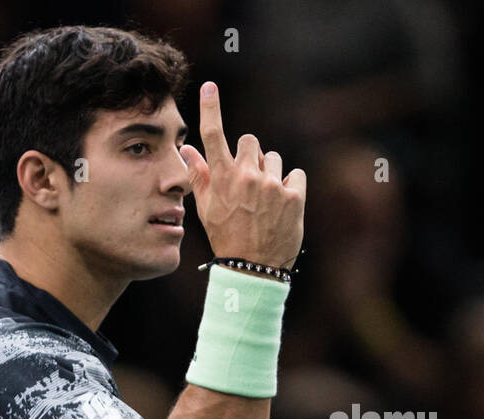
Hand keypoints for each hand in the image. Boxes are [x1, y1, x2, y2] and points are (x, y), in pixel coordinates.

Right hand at [180, 81, 305, 269]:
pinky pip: (295, 174)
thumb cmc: (227, 237)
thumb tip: (187, 149)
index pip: (213, 135)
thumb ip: (199, 175)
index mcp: (222, 178)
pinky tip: (283, 203)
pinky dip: (291, 184)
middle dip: (251, 155)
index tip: (209, 86)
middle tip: (250, 180)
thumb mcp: (206, 209)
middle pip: (251, 141)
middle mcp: (247, 176)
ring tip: (266, 198)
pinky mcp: (294, 195)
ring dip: (271, 172)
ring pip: (274, 158)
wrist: (253, 268)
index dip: (210, 108)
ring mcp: (272, 185)